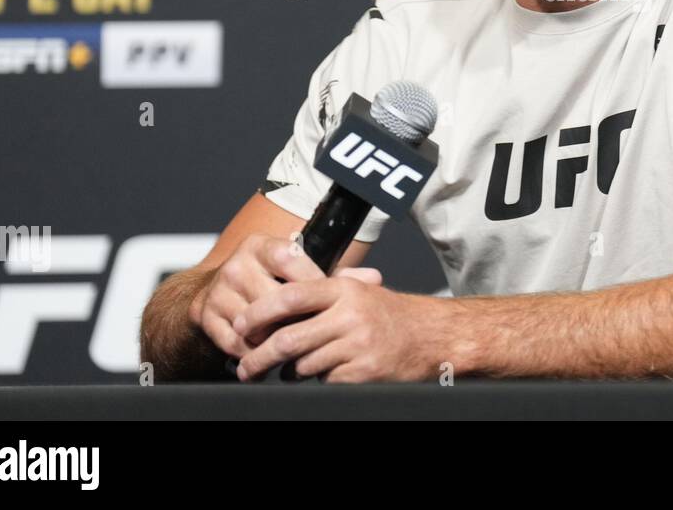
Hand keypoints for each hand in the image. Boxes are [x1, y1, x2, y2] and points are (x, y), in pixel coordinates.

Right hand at [187, 233, 325, 359]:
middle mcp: (237, 265)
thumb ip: (336, 273)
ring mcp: (218, 290)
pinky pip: (236, 344)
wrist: (218, 287)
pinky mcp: (204, 315)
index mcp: (263, 246)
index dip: (313, 285)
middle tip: (312, 330)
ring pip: (257, 326)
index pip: (291, 262)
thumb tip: (373, 278)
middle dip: (296, 319)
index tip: (328, 303)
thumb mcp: (298, 267)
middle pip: (274, 300)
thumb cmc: (270, 278)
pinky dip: (253, 353)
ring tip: (291, 343)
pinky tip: (265, 353)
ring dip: (275, 340)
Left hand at [232, 270, 432, 382]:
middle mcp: (350, 315)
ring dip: (292, 371)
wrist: (431, 336)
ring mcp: (357, 346)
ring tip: (294, 368)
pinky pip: (325, 381)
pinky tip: (329, 372)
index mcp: (344, 290)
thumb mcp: (360, 291)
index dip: (258, 312)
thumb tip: (276, 296)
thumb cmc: (390, 314)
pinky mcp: (363, 373)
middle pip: (287, 339)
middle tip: (245, 366)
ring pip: (303, 366)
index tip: (240, 325)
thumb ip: (324, 290)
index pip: (290, 296)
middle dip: (259, 357)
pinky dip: (320, 380)